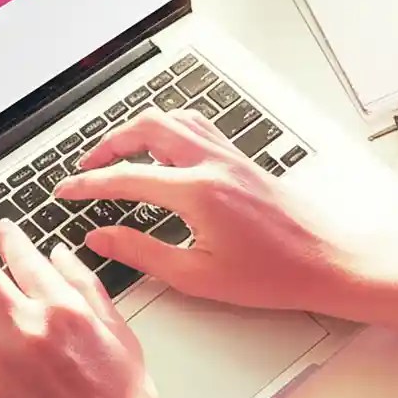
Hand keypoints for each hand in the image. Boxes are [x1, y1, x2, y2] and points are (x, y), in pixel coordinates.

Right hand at [54, 109, 373, 314]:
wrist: (331, 262)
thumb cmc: (275, 275)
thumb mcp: (197, 277)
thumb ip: (141, 253)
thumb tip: (101, 238)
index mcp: (198, 193)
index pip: (126, 178)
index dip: (88, 184)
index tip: (66, 191)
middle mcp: (212, 164)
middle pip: (146, 128)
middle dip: (108, 144)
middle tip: (87, 167)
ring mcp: (229, 157)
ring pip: (172, 120)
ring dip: (137, 130)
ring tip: (118, 153)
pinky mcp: (242, 160)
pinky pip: (196, 127)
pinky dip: (168, 130)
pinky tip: (163, 149)